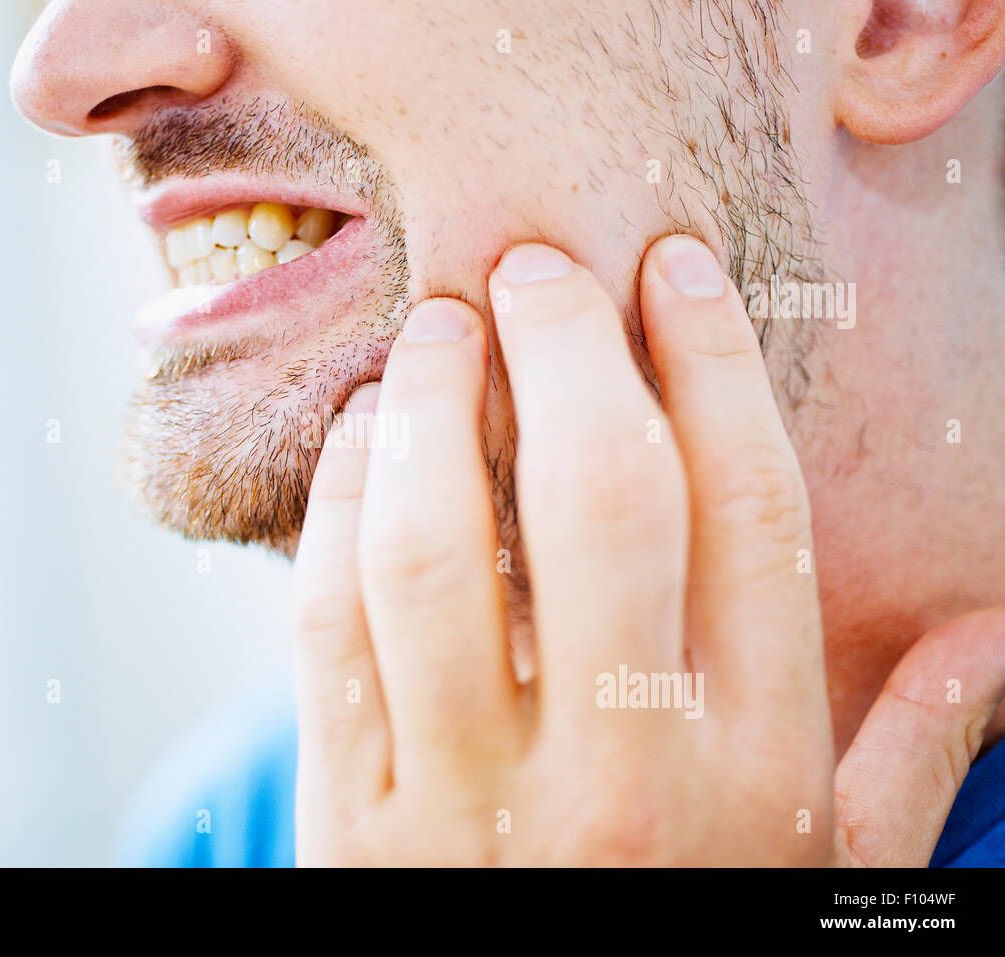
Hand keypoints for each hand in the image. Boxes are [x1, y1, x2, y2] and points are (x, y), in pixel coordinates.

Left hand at [290, 236, 1004, 865]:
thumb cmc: (692, 941)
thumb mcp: (825, 876)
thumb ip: (913, 760)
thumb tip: (994, 641)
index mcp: (754, 770)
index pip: (746, 515)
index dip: (711, 366)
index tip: (671, 271)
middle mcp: (620, 774)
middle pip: (599, 502)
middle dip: (570, 352)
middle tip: (539, 268)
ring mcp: (470, 800)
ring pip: (439, 550)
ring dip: (434, 411)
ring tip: (439, 331)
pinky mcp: (349, 822)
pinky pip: (329, 628)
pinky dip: (334, 509)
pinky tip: (361, 440)